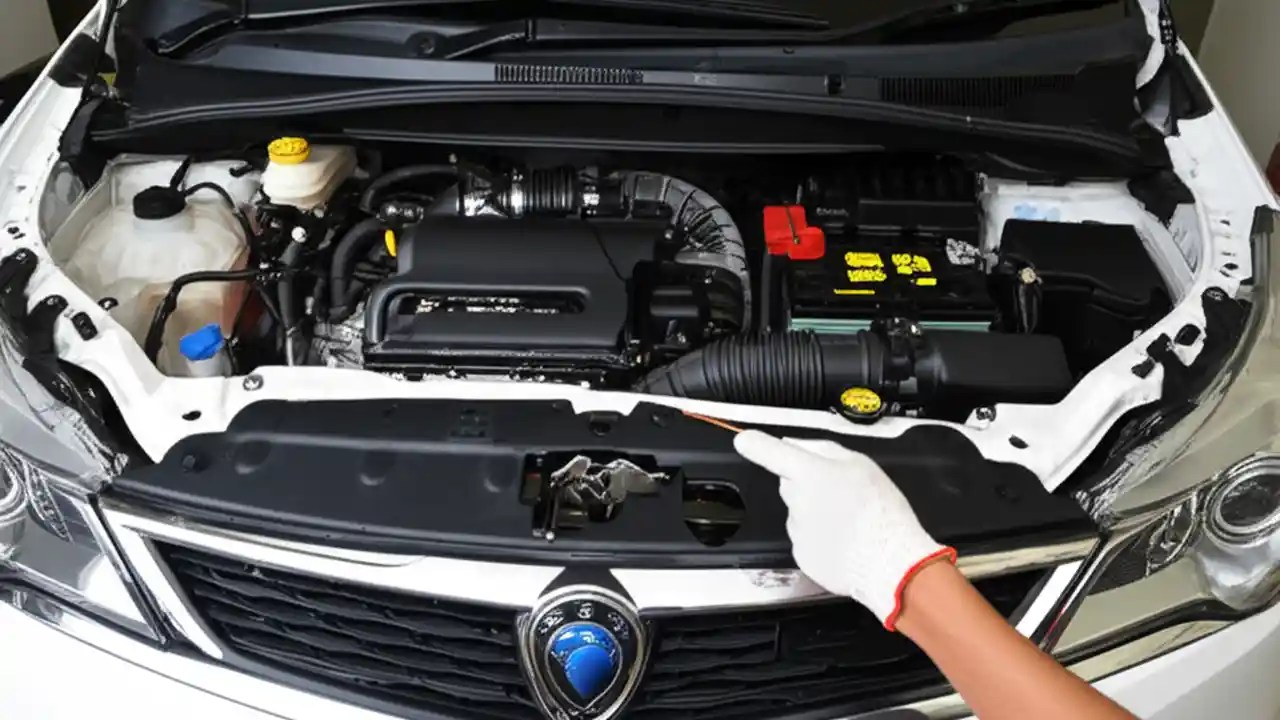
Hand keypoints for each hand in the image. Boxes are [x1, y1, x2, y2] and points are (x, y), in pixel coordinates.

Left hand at [734, 430, 954, 629]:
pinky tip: (845, 540)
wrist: (891, 563)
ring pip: (799, 513)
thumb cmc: (881, 512)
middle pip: (790, 484)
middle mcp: (796, 500)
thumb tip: (797, 446)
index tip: (744, 441)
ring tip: (850, 521)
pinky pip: (806, 538)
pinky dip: (821, 538)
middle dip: (807, 484)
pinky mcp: (801, 555)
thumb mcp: (862, 464)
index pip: (770, 453)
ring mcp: (796, 530)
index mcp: (809, 473)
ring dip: (817, 513)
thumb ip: (823, 450)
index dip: (755, 445)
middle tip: (841, 493)